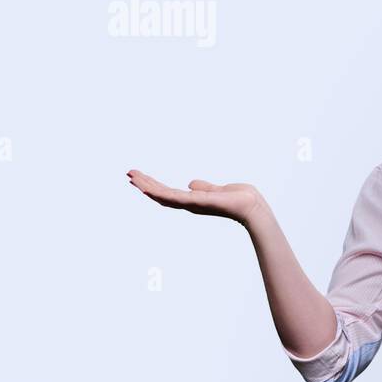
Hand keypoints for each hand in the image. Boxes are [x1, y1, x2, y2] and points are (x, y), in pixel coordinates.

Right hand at [127, 169, 268, 227]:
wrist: (252, 206)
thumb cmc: (238, 199)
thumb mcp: (216, 189)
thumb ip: (203, 187)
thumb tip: (191, 184)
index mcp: (192, 200)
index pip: (167, 193)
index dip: (152, 185)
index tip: (139, 176)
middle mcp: (189, 204)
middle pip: (161, 194)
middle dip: (144, 184)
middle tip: (129, 174)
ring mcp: (192, 204)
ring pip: (163, 196)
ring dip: (147, 186)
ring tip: (132, 177)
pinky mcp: (198, 201)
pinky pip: (175, 197)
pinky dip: (160, 193)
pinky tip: (148, 188)